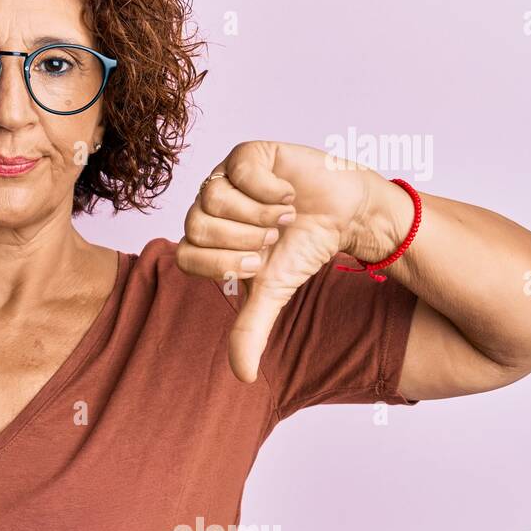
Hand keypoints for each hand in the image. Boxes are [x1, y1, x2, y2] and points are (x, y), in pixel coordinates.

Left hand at [176, 141, 394, 382]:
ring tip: (285, 217)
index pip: (186, 256)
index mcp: (205, 241)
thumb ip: (252, 328)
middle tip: (275, 237)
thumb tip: (242, 377)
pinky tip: (288, 194)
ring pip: (213, 197)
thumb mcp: (276, 291)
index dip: (224, 263)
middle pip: (196, 226)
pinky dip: (268, 189)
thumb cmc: (303, 249)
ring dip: (258, 214)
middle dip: (244, 238)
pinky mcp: (246, 154)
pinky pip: (239, 170)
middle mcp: (207, 208)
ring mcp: (223, 178)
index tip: (260, 263)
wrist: (345, 214)